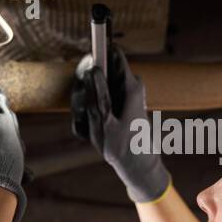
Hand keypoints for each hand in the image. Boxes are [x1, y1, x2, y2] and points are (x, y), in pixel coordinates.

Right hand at [73, 45, 169, 202]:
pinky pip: (99, 102)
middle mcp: (129, 86)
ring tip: (88, 127)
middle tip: (83, 112)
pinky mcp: (118, 104)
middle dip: (85, 91)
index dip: (94, 57)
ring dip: (86, 108)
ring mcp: (124, 95)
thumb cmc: (123, 148)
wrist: (137, 167)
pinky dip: (92, 116)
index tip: (84, 66)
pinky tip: (92, 132)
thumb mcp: (104, 122)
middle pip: (99, 73)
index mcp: (130, 86)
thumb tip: (92, 68)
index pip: (112, 54)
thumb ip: (97, 93)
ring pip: (95, 89)